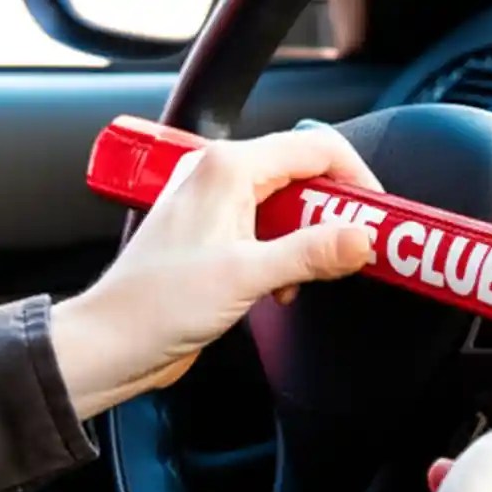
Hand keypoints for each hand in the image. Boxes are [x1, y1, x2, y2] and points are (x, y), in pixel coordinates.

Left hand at [52, 127, 381, 418]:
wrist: (112, 343)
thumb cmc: (157, 304)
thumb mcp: (247, 276)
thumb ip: (311, 253)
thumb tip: (362, 238)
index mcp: (228, 168)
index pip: (316, 148)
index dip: (357, 179)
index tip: (379, 215)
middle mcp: (222, 177)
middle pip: (307, 177)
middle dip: (336, 216)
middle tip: (355, 249)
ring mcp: (218, 207)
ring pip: (292, 209)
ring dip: (311, 244)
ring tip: (310, 277)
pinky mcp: (217, 238)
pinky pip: (272, 234)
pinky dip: (289, 258)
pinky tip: (282, 290)